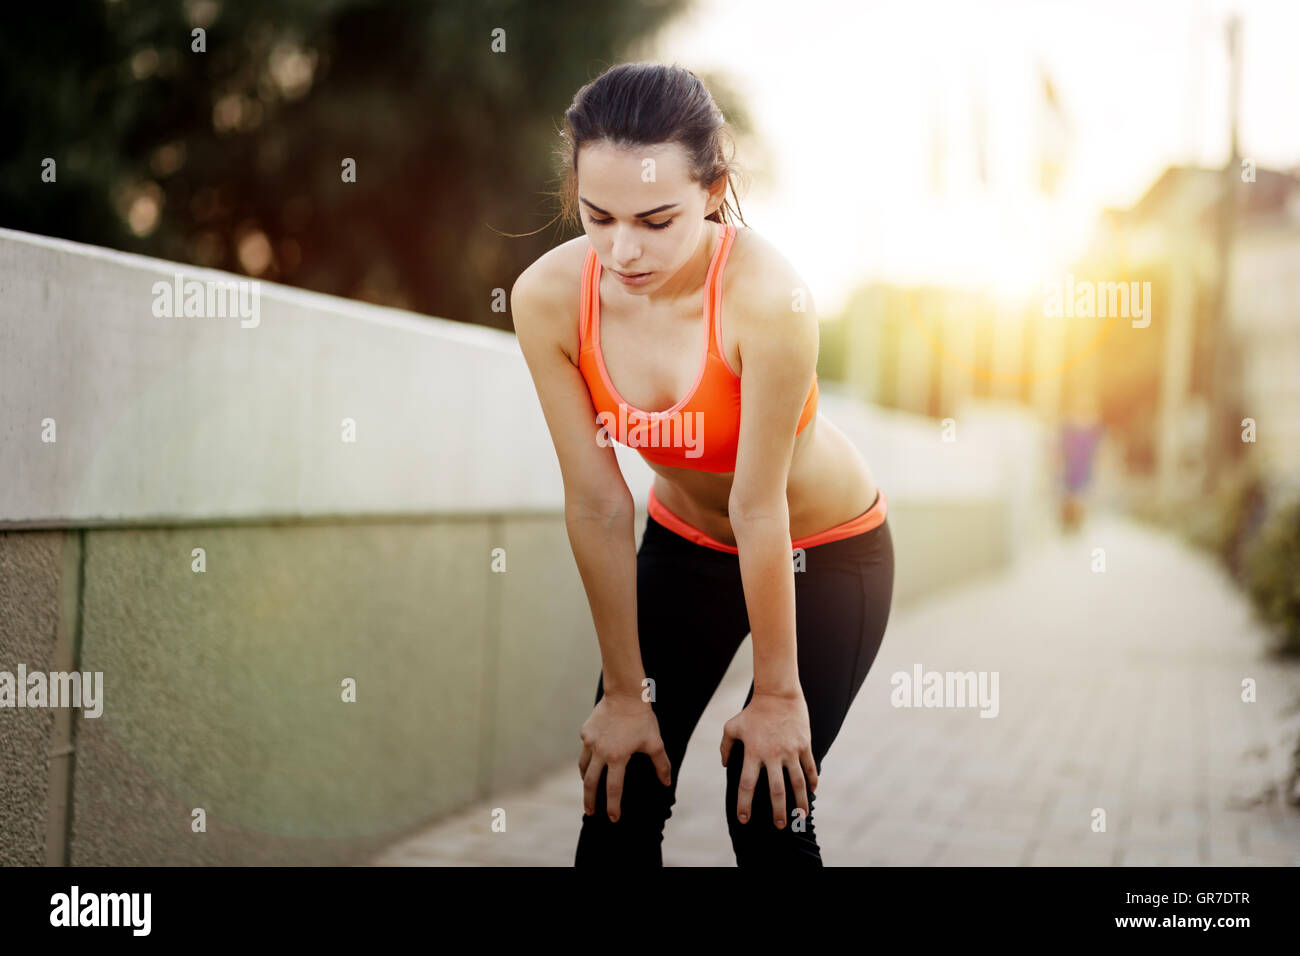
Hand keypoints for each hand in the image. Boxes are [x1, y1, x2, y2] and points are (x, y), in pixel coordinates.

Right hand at [578, 691, 671, 821]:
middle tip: (590, 812)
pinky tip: (593, 757)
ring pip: (583, 767)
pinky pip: (585, 749)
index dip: (613, 806)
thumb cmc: (642, 719)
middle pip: (590, 783)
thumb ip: (661, 764)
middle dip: (589, 800)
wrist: (625, 694)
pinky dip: (588, 756)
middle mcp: (600, 752)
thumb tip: (666, 783)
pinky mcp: (585, 732)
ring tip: (588, 787)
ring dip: (585, 779)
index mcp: (617, 758)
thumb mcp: (655, 742)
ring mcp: (590, 742)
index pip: (613, 789)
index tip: (613, 818)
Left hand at [720, 690, 816, 828]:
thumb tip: (725, 765)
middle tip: (780, 826)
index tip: (744, 819)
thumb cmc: (752, 712)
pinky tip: (812, 792)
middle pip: (776, 790)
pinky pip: (810, 767)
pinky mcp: (804, 745)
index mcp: (753, 752)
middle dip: (778, 811)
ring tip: (801, 817)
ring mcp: (790, 750)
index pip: (746, 784)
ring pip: (797, 782)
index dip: (744, 804)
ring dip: (800, 802)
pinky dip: (812, 781)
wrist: (777, 694)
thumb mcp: (732, 726)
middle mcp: (772, 755)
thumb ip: (726, 747)